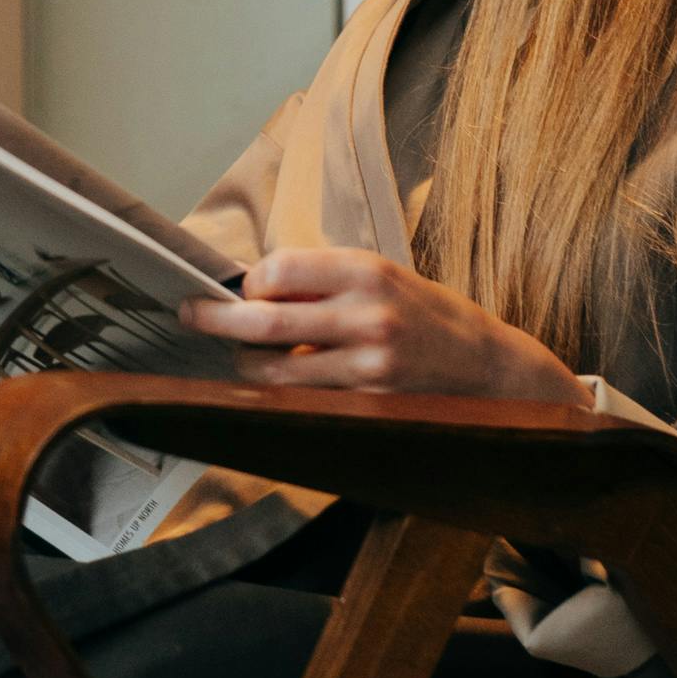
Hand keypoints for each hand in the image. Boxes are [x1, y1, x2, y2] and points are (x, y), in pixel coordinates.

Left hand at [182, 249, 592, 403]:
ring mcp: (368, 367)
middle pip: (265, 321)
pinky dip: (281, 395)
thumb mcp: (382, 276)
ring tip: (242, 357)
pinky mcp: (369, 408)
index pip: (280, 269)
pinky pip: (304, 404)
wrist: (488, 368)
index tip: (244, 289)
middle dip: (217, 320)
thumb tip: (254, 286)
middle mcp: (366, 315)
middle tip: (188, 314)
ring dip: (247, 365)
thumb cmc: (426, 315)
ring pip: (275, 373)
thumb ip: (324, 279)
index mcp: (366, 271)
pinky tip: (276, 385)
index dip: (251, 281)